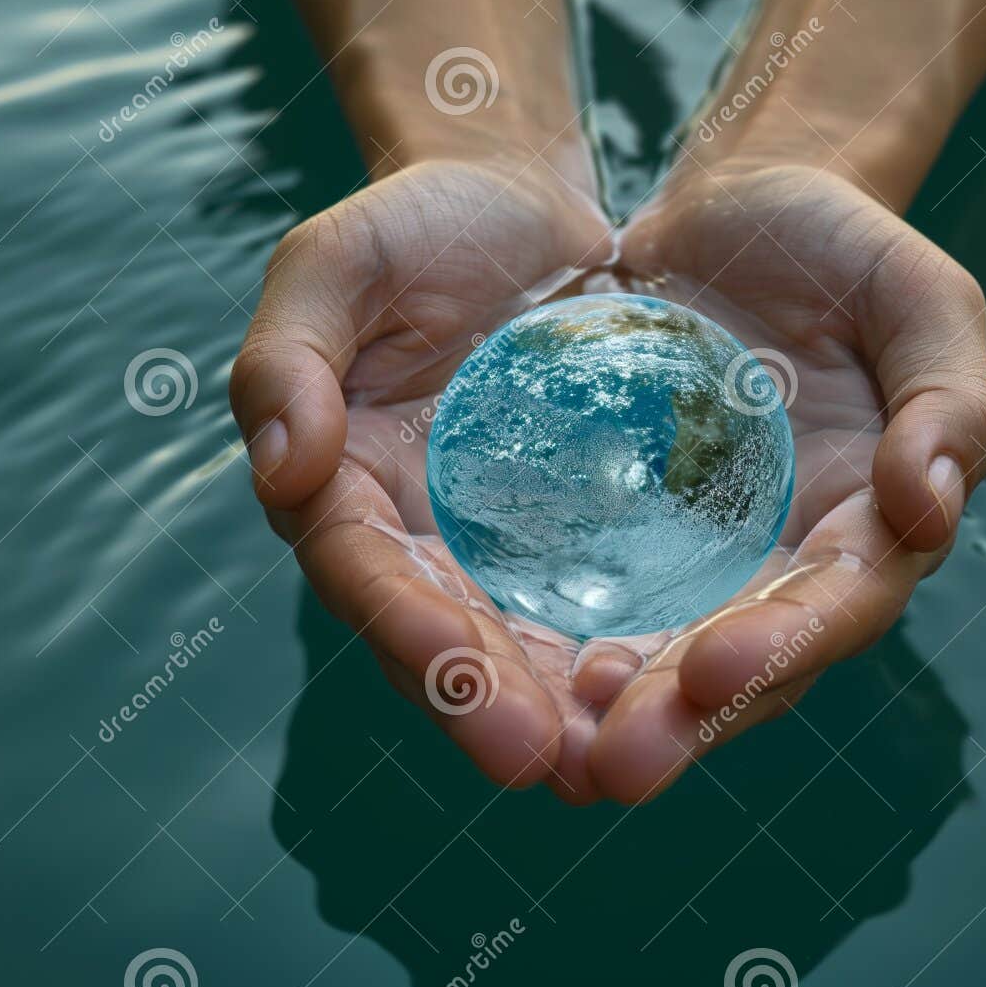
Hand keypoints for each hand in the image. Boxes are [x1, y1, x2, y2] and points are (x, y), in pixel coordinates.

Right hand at [229, 158, 617, 793]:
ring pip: (540, 661)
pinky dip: (651, 658)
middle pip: (457, 656)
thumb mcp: (340, 263)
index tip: (467, 682)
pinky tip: (698, 691)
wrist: (527, 219)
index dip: (416, 639)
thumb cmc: (422, 231)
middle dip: (503, 713)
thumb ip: (290, 356)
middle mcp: (426, 553)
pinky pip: (619, 616)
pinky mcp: (594, 550)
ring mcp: (511, 560)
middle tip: (561, 767)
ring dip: (582, 718)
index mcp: (350, 499)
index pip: (370, 583)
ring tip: (633, 758)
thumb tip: (287, 466)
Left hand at [573, 162, 985, 802]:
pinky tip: (498, 667)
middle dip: (683, 721)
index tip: (713, 669)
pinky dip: (547, 642)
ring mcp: (701, 561)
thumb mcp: (919, 298)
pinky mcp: (624, 539)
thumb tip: (927, 509)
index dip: (786, 644)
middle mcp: (785, 567)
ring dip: (607, 710)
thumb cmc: (841, 250)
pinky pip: (586, 602)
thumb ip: (949, 400)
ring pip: (658, 659)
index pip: (839, 604)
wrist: (733, 217)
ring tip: (553, 747)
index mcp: (869, 526)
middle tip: (617, 764)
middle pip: (743, 667)